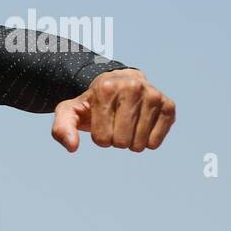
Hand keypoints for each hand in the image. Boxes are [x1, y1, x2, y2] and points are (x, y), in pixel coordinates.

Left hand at [51, 68, 175, 152]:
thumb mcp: (69, 111)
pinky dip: (147, 142)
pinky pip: (156, 142)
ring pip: (139, 144)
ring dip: (130, 142)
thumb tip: (72, 147)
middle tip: (114, 124)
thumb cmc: (92, 102)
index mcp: (106, 88)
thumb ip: (62, 128)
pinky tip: (141, 127)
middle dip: (114, 140)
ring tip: (127, 124)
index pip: (102, 138)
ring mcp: (153, 96)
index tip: (101, 121)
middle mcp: (133, 88)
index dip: (99, 137)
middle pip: (121, 142)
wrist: (118, 83)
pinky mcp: (168, 106)